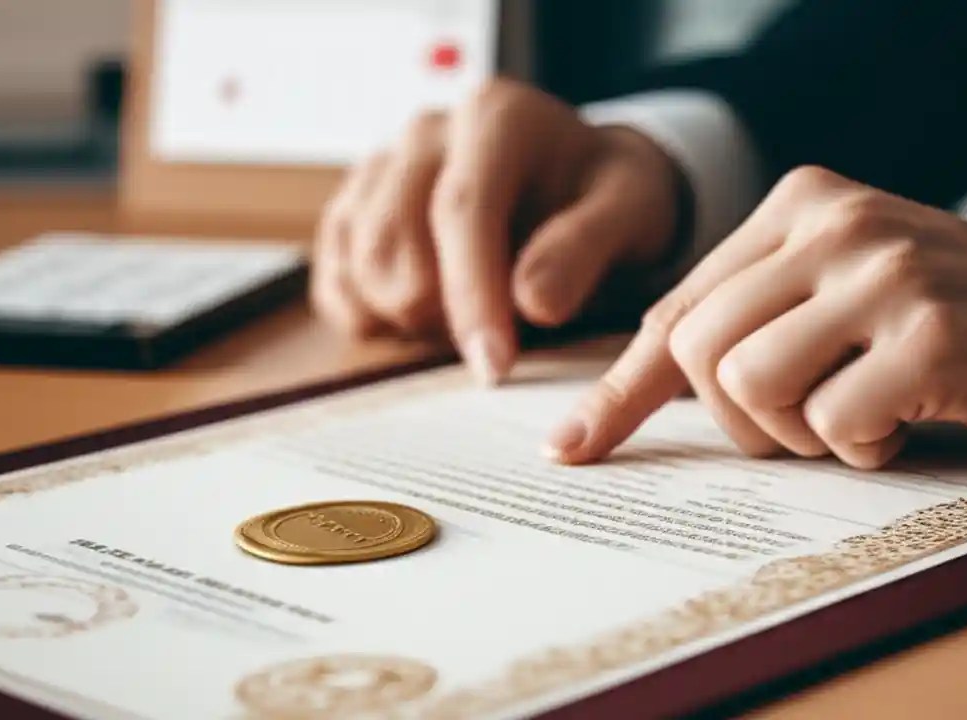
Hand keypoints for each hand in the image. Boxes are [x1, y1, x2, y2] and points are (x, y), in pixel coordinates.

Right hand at [312, 79, 682, 383]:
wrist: (580, 182)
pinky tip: (428, 317)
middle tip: (500, 336)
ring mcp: (381, 168)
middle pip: (395, 243)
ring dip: (412, 317)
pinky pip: (337, 280)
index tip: (494, 366)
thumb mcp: (629, 212)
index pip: (462, 209)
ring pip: (362, 265)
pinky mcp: (352, 208)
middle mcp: (427, 132)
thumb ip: (584, 248)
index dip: (472, 295)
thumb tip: (535, 302)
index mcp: (494, 117)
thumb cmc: (606, 197)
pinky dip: (374, 316)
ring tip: (473, 314)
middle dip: (442, 313)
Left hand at [546, 166, 966, 468]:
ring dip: (802, 434)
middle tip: (810, 425)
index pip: (678, 310)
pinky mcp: (932, 332)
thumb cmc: (949, 325)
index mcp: (797, 206)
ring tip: (864, 417)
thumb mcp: (839, 299)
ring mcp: (884, 271)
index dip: (620, 390)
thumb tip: (627, 400)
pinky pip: (836, 424)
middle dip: (740, 421)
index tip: (571, 448)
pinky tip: (912, 423)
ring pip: (751, 385)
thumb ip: (752, 323)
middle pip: (700, 352)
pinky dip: (866, 449)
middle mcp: (832, 223)